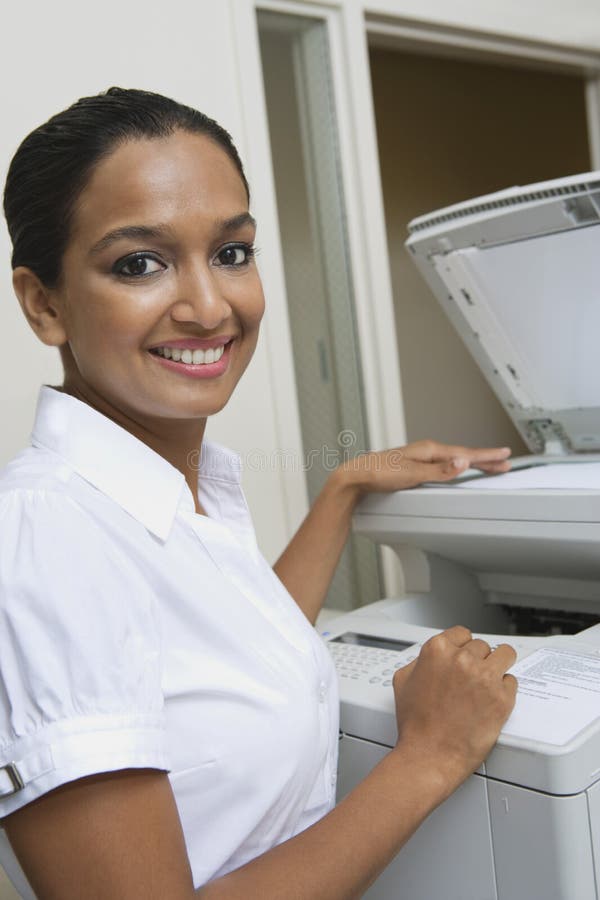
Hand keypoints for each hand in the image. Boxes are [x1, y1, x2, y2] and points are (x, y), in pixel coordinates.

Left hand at [339, 439, 510, 495]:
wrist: (356, 476)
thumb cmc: (379, 473)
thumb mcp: (412, 474)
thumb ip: (440, 471)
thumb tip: (464, 462)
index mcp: (430, 451)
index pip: (466, 453)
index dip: (487, 455)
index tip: (504, 454)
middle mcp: (427, 451)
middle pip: (463, 455)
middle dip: (485, 459)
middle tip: (505, 462)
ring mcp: (421, 457)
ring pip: (455, 459)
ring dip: (473, 462)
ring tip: (488, 465)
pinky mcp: (415, 465)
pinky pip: (445, 463)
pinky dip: (458, 465)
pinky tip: (458, 468)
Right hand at [391, 626, 516, 797]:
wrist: (430, 755)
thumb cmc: (416, 725)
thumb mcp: (403, 682)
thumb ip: (419, 662)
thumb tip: (430, 659)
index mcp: (438, 650)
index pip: (462, 633)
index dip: (463, 646)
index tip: (466, 655)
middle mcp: (463, 659)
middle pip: (482, 645)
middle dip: (479, 659)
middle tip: (474, 676)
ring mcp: (485, 677)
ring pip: (505, 654)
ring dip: (499, 665)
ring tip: (494, 677)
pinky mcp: (502, 697)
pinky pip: (512, 681)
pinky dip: (505, 689)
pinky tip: (494, 697)